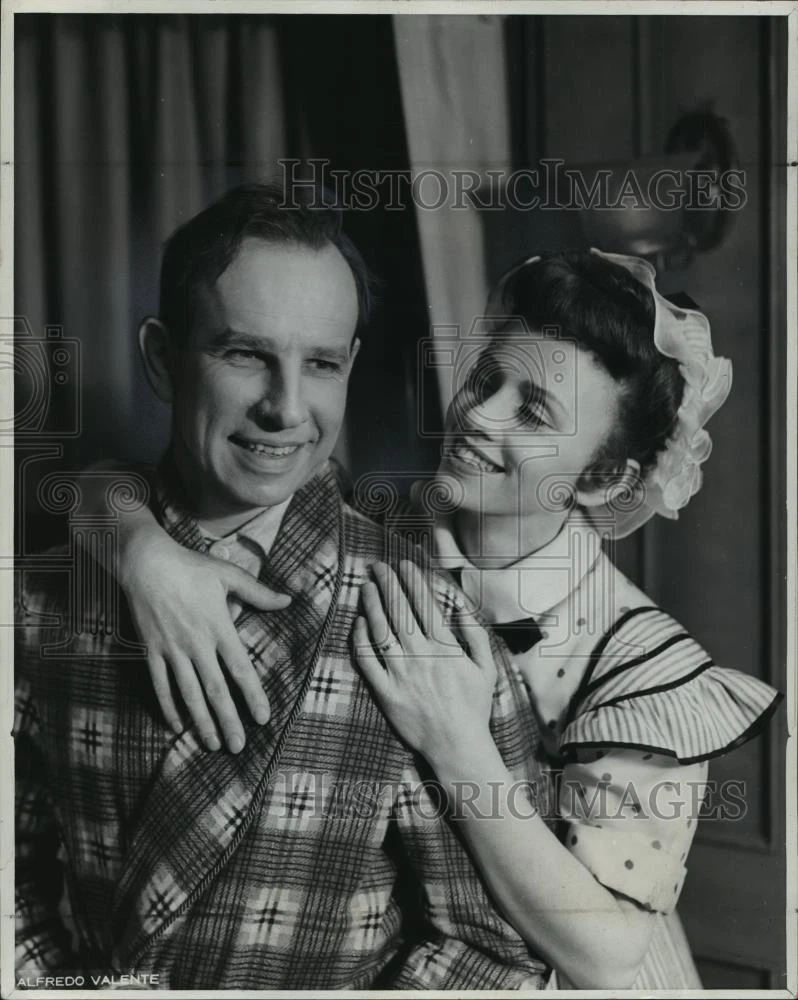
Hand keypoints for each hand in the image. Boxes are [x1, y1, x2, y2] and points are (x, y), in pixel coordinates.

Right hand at [119, 526, 290, 752]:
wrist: (146, 563)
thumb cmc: (191, 567)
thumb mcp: (228, 575)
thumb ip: (258, 592)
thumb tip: (287, 601)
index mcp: (219, 627)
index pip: (241, 668)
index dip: (253, 695)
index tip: (263, 718)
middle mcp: (197, 644)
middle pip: (216, 690)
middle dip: (228, 720)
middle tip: (238, 747)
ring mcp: (172, 650)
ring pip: (189, 693)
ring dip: (201, 721)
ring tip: (213, 744)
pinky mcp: (152, 651)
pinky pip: (161, 684)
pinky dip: (168, 706)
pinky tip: (176, 725)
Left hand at [353, 560, 496, 763]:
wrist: (457, 746)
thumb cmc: (474, 707)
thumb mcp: (486, 668)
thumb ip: (475, 635)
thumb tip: (460, 607)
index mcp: (445, 648)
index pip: (424, 604)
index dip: (412, 580)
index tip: (403, 563)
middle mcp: (420, 656)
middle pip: (399, 610)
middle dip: (387, 583)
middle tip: (377, 565)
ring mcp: (400, 674)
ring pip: (381, 630)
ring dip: (372, 604)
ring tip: (366, 586)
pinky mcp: (385, 692)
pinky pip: (367, 661)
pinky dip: (361, 640)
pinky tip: (358, 623)